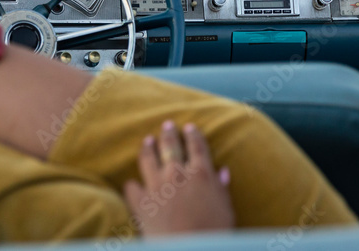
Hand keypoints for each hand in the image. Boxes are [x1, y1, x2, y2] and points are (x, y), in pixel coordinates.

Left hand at [123, 120, 235, 235]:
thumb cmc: (214, 233)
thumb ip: (222, 188)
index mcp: (201, 174)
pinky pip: (132, 187)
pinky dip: (133, 185)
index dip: (193, 135)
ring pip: (148, 158)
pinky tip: (133, 183)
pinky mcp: (140, 202)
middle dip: (168, 133)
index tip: (190, 128)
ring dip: (147, 147)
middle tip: (167, 125)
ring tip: (147, 141)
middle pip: (170, 146)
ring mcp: (156, 186)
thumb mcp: (226, 210)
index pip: (196, 146)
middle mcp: (177, 174)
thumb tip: (223, 171)